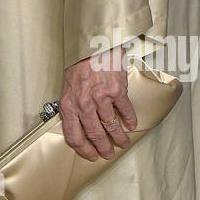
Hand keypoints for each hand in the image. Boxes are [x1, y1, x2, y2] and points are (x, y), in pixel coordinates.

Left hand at [58, 45, 137, 160]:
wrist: (93, 44)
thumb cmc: (79, 63)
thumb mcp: (67, 85)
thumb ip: (71, 104)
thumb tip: (76, 122)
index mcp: (68, 105)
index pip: (73, 136)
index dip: (83, 149)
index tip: (91, 155)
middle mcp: (83, 104)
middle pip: (95, 135)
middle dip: (103, 148)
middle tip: (109, 153)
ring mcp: (100, 98)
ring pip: (111, 126)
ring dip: (119, 137)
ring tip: (123, 143)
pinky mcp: (116, 91)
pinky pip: (125, 112)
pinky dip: (130, 120)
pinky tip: (132, 125)